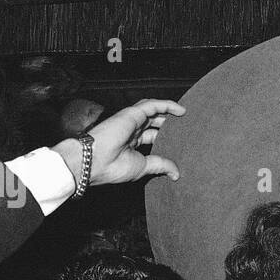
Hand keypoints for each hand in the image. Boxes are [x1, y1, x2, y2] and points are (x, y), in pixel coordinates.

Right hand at [54, 98, 184, 188]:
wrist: (94, 161)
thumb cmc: (112, 167)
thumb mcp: (143, 167)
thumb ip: (160, 165)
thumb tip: (176, 174)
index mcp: (130, 144)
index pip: (150, 136)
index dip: (164, 136)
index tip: (179, 141)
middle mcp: (130, 130)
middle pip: (153, 122)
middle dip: (168, 123)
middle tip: (185, 126)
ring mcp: (130, 121)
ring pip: (153, 111)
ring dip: (169, 111)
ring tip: (185, 114)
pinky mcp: (132, 114)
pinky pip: (153, 105)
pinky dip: (167, 105)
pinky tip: (181, 110)